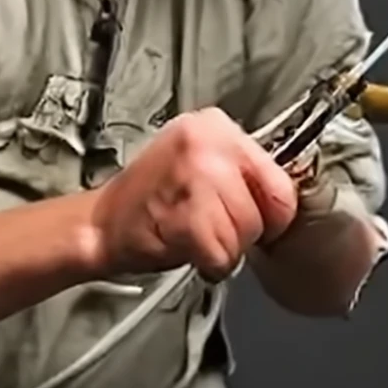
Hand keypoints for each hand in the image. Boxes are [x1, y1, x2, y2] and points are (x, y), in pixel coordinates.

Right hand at [87, 107, 297, 282]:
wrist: (102, 224)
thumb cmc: (152, 199)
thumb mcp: (200, 162)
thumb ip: (240, 168)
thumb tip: (285, 191)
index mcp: (215, 123)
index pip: (279, 179)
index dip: (264, 209)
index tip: (233, 210)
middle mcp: (208, 140)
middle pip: (267, 209)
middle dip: (242, 230)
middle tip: (204, 221)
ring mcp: (198, 174)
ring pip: (247, 234)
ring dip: (223, 248)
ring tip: (192, 231)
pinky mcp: (188, 214)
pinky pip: (224, 256)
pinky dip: (209, 264)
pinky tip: (185, 246)